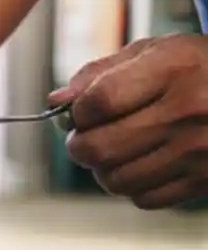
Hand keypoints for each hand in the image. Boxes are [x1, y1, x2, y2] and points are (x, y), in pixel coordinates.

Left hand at [50, 34, 207, 208]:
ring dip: (103, 170)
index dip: (76, 112)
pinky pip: (144, 198)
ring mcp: (201, 150)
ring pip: (116, 180)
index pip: (97, 103)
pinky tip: (145, 164)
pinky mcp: (207, 180)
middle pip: (99, 149)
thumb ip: (100, 73)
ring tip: (117, 151)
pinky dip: (133, 186)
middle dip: (79, 146)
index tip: (81, 112)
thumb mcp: (158, 51)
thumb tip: (56, 101)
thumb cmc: (200, 68)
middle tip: (87, 138)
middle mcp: (190, 110)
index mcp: (174, 69)